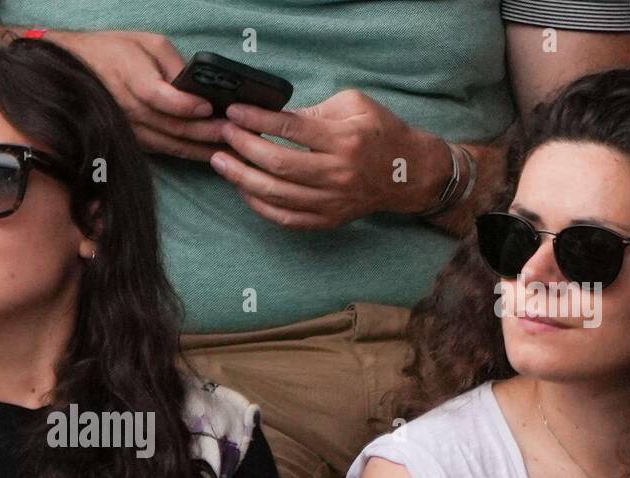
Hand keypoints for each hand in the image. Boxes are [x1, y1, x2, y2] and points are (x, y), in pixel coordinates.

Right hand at [50, 30, 226, 161]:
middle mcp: (130, 111)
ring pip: (174, 145)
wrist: (79, 72)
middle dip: (208, 131)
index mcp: (131, 80)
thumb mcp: (148, 44)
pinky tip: (215, 153)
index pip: (159, 97)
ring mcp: (133, 131)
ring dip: (205, 148)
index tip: (209, 106)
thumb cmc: (115, 52)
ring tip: (236, 148)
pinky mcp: (137, 143)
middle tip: (238, 131)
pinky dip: (193, 153)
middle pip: (173, 127)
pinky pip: (169, 151)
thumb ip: (174, 65)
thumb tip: (199, 87)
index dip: (185, 104)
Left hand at [209, 89, 449, 228]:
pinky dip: (258, 205)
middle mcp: (338, 172)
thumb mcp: (355, 105)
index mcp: (345, 139)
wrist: (409, 173)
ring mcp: (331, 201)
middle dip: (243, 148)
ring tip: (221, 162)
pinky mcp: (327, 219)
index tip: (234, 112)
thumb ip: (314, 110)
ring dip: (241, 177)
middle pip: (278, 164)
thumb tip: (274, 117)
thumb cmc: (380, 132)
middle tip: (223, 135)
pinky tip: (243, 188)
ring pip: (276, 194)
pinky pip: (284, 218)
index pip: (291, 127)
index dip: (257, 120)